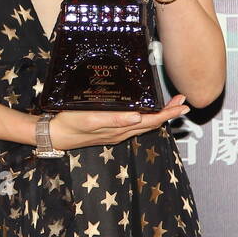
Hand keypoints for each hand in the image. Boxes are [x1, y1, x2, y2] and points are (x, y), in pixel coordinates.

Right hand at [46, 94, 188, 149]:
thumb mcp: (90, 120)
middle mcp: (122, 132)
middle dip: (169, 113)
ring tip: (171, 105)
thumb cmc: (71, 124)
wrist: (55, 135)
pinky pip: (134, 125)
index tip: (182, 104)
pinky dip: (146, 117)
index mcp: (120, 128)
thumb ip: (114, 120)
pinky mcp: (110, 131)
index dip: (168, 113)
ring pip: (145, 125)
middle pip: (152, 123)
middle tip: (182, 101)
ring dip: (159, 115)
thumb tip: (138, 118)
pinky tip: (146, 111)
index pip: (151, 121)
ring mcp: (117, 133)